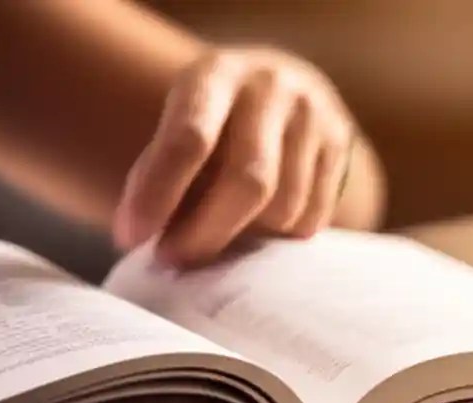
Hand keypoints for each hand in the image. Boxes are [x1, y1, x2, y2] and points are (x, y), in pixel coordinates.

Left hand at [113, 46, 354, 266]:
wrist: (288, 85)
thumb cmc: (217, 118)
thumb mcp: (182, 121)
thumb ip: (161, 170)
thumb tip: (138, 237)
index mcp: (217, 74)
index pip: (189, 139)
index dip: (158, 193)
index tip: (130, 236)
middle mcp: (272, 88)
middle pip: (248, 182)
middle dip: (206, 232)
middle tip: (173, 259)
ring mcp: (315, 115)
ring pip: (284, 209)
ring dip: (247, 238)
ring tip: (222, 232)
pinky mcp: (342, 143)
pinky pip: (312, 217)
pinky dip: (281, 237)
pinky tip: (262, 224)